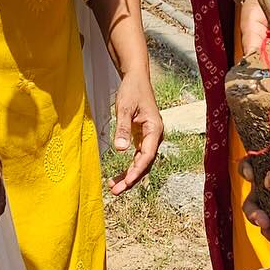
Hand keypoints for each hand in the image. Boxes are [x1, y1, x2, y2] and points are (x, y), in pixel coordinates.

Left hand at [109, 69, 162, 194]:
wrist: (137, 78)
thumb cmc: (132, 91)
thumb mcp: (125, 108)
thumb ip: (123, 129)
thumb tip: (120, 150)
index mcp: (155, 129)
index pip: (147, 155)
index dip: (136, 170)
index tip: (126, 181)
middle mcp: (155, 136)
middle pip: (145, 163)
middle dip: (132, 178)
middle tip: (116, 191)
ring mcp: (150, 138)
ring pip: (142, 162)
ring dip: (129, 175)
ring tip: (114, 187)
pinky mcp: (144, 137)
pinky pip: (138, 156)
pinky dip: (129, 166)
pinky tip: (119, 175)